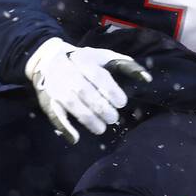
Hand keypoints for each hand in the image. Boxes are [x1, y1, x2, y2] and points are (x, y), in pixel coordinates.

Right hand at [24, 37, 151, 143]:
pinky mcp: (49, 100)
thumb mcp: (105, 56)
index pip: (98, 76)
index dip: (111, 90)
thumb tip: (147, 78)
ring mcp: (57, 87)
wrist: (49, 59)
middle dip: (101, 107)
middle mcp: (69, 73)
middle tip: (113, 117)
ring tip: (101, 128)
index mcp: (85, 60)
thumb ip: (126, 65)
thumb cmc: (86, 60)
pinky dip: (64, 127)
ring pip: (72, 104)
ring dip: (87, 119)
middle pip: (85, 91)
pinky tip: (75, 138)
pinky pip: (54, 114)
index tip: (122, 103)